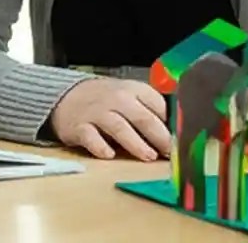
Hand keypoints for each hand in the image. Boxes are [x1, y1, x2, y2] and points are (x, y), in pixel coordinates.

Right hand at [49, 78, 169, 160]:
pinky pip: (91, 137)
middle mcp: (116, 99)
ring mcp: (97, 113)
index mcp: (133, 90)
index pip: (157, 105)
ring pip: (119, 127)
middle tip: (170, 153)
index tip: (181, 141)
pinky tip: (109, 155)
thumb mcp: (129, 97)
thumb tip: (176, 136)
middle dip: (159, 136)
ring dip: (136, 143)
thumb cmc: (106, 101)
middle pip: (142, 117)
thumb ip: (149, 111)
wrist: (66, 96)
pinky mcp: (79, 127)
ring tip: (148, 157)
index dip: (171, 125)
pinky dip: (100, 146)